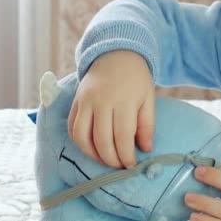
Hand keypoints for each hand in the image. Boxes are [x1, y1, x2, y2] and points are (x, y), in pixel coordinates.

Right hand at [68, 50, 154, 168]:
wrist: (115, 54)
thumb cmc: (135, 79)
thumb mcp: (148, 99)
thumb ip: (147, 125)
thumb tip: (145, 149)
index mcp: (123, 101)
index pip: (122, 136)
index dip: (126, 156)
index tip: (131, 165)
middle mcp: (101, 101)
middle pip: (102, 140)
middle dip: (111, 159)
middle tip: (119, 166)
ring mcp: (85, 101)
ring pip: (82, 137)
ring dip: (92, 154)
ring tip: (104, 159)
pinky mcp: (75, 101)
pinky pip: (72, 127)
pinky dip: (79, 142)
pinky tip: (91, 148)